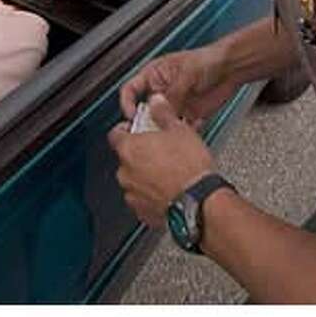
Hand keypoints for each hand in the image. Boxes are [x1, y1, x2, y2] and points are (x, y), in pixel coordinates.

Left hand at [108, 94, 214, 227]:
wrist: (200, 203)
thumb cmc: (189, 168)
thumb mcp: (179, 130)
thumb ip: (163, 114)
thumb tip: (157, 103)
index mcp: (129, 148)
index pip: (116, 134)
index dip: (127, 129)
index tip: (138, 128)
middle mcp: (125, 172)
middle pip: (127, 158)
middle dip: (141, 154)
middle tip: (160, 150)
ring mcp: (133, 194)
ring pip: (135, 180)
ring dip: (146, 176)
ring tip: (168, 172)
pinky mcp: (143, 213)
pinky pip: (143, 200)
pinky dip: (152, 195)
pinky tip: (169, 190)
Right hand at [120, 44, 238, 125]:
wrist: (232, 68)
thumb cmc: (208, 59)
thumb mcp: (186, 74)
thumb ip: (173, 93)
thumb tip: (160, 109)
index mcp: (155, 75)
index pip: (131, 90)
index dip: (127, 103)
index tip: (131, 115)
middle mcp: (162, 92)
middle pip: (145, 111)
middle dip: (146, 122)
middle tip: (149, 130)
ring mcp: (175, 105)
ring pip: (161, 123)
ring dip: (164, 130)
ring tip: (169, 135)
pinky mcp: (189, 115)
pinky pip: (180, 129)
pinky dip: (182, 134)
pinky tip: (190, 130)